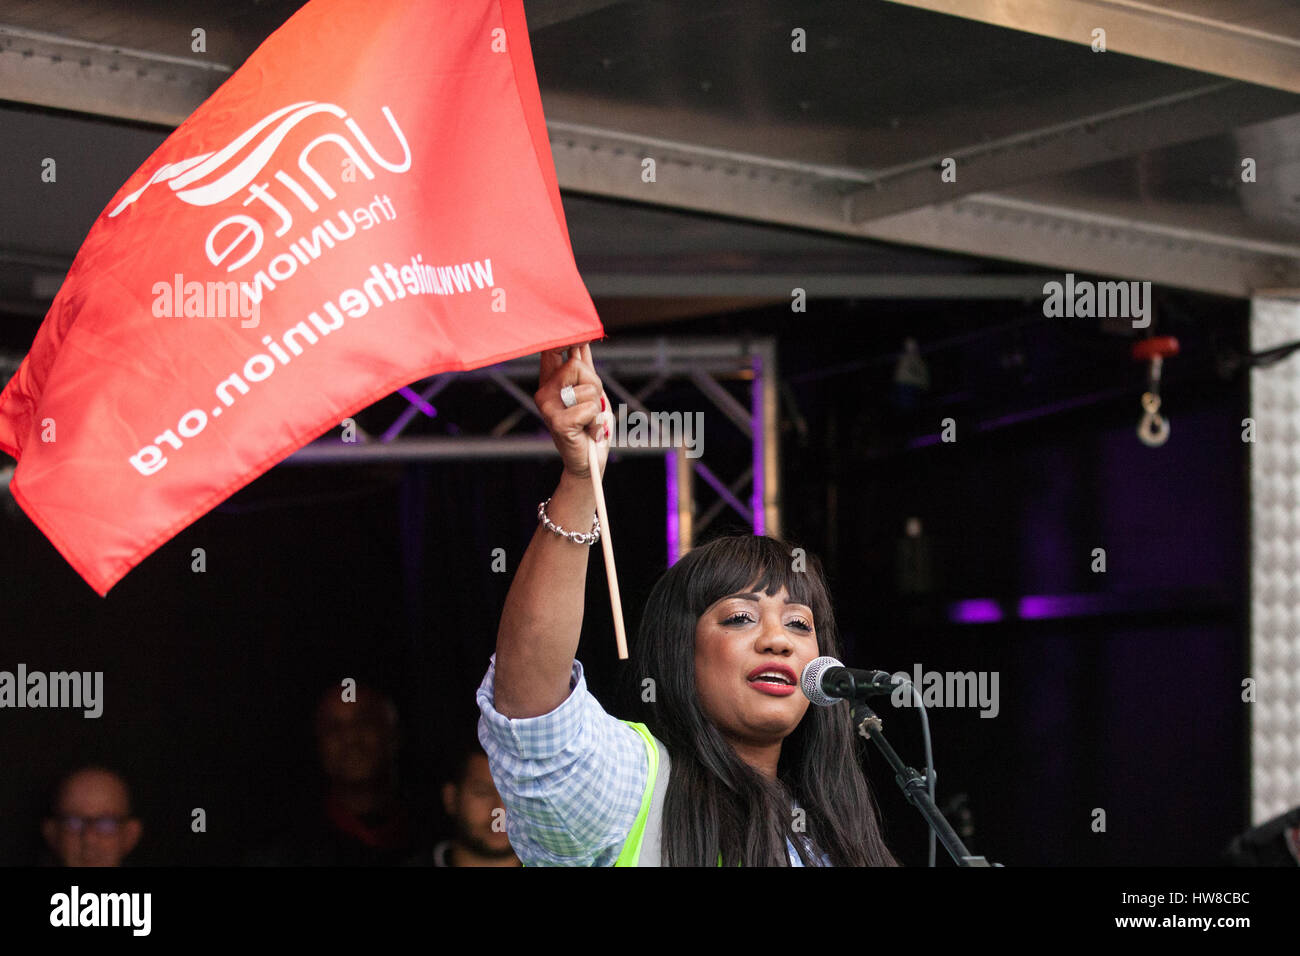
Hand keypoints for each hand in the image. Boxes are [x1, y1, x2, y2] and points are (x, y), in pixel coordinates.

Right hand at [535, 342, 610, 480]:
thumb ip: (584, 368)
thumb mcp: (589, 393)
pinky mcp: (558, 423)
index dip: (565, 339)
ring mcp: (548, 408)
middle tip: (591, 406)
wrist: (588, 461)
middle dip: (594, 384)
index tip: (577, 335)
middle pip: (576, 365)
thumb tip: (581, 341)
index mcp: (549, 383)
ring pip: (588, 389)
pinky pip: (589, 408)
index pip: (552, 351)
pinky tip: (588, 432)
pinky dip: (596, 422)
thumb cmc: (589, 427)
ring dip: (597, 407)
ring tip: (589, 421)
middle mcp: (544, 393)